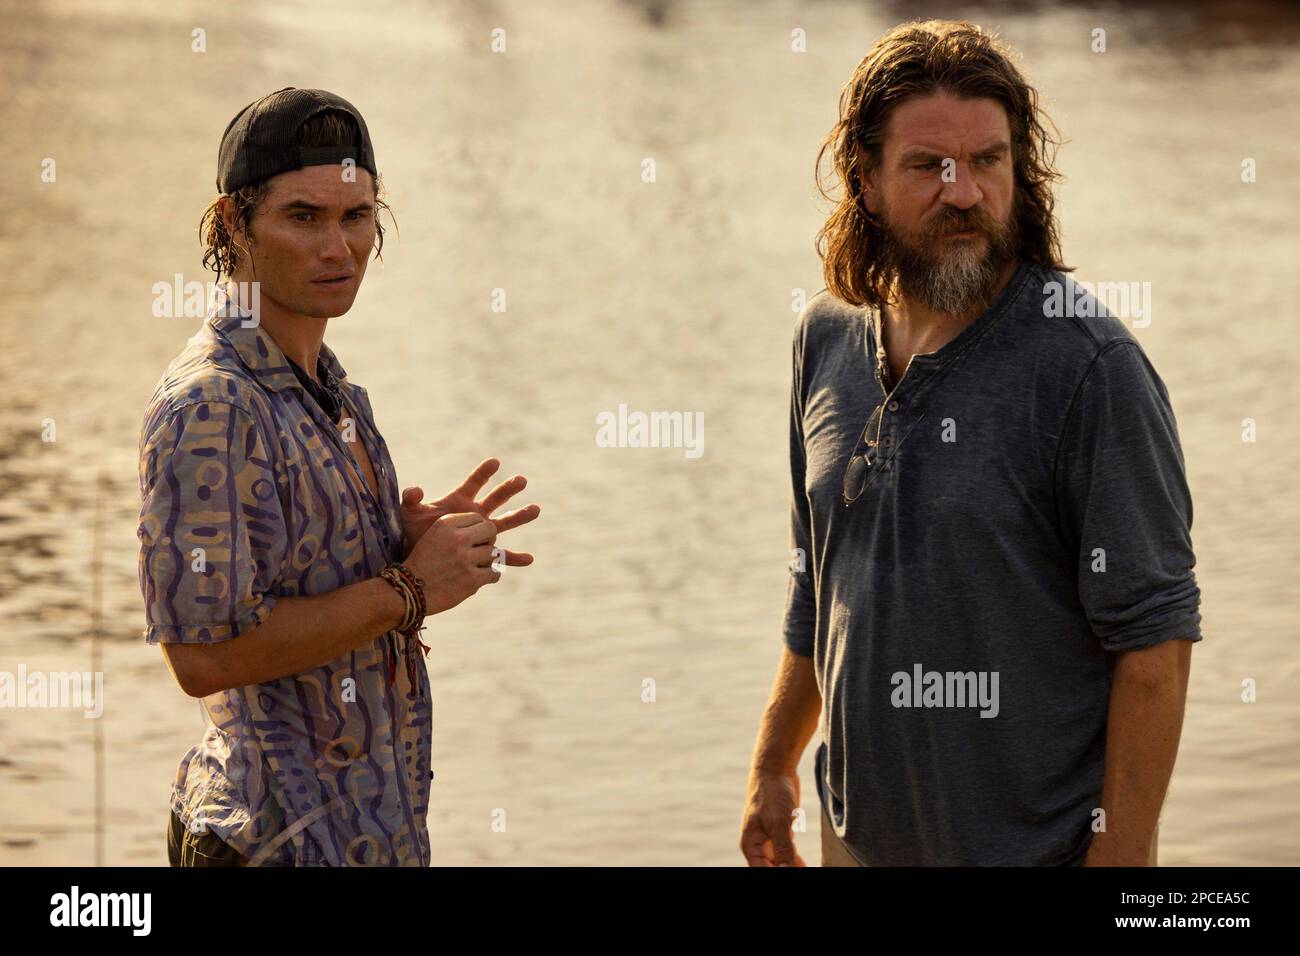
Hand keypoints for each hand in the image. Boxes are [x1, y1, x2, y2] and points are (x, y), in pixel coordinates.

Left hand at [401, 458, 539, 566]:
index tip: (495, 462)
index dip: (484, 473)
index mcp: (459, 500)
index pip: (474, 483)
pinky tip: (529, 559)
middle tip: (521, 480)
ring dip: (520, 516)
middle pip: (495, 498)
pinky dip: (515, 558)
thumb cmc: (412, 532)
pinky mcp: (483, 551)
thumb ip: (411, 500)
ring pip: (504, 522)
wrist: (417, 556)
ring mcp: (481, 532)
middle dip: (508, 489)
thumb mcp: (409, 514)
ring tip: (535, 509)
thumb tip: (415, 490)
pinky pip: (502, 555)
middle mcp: (475, 513)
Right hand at [403, 513, 501, 615]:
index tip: (473, 538)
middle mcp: (457, 539)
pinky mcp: (472, 579)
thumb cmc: (422, 562)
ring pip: (494, 552)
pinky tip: (480, 578)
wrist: (409, 591)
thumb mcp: (433, 535)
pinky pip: (494, 573)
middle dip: (489, 539)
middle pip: (490, 529)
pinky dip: (490, 577)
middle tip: (481, 549)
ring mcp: (465, 559)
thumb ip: (456, 528)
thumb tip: (484, 526)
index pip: (478, 517)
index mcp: (446, 524)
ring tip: (476, 566)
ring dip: (487, 561)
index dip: (478, 528)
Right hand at [739, 771, 806, 866]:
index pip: (762, 871)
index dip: (778, 874)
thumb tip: (785, 871)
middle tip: (805, 869)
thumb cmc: (772, 794)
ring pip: (780, 864)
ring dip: (791, 867)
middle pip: (771, 868)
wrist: (776, 770)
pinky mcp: (780, 833)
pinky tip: (805, 865)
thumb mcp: (779, 822)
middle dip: (785, 870)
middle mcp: (757, 846)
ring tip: (808, 868)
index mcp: (750, 845)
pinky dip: (795, 861)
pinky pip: (787, 854)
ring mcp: (769, 840)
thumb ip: (782, 849)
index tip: (795, 870)